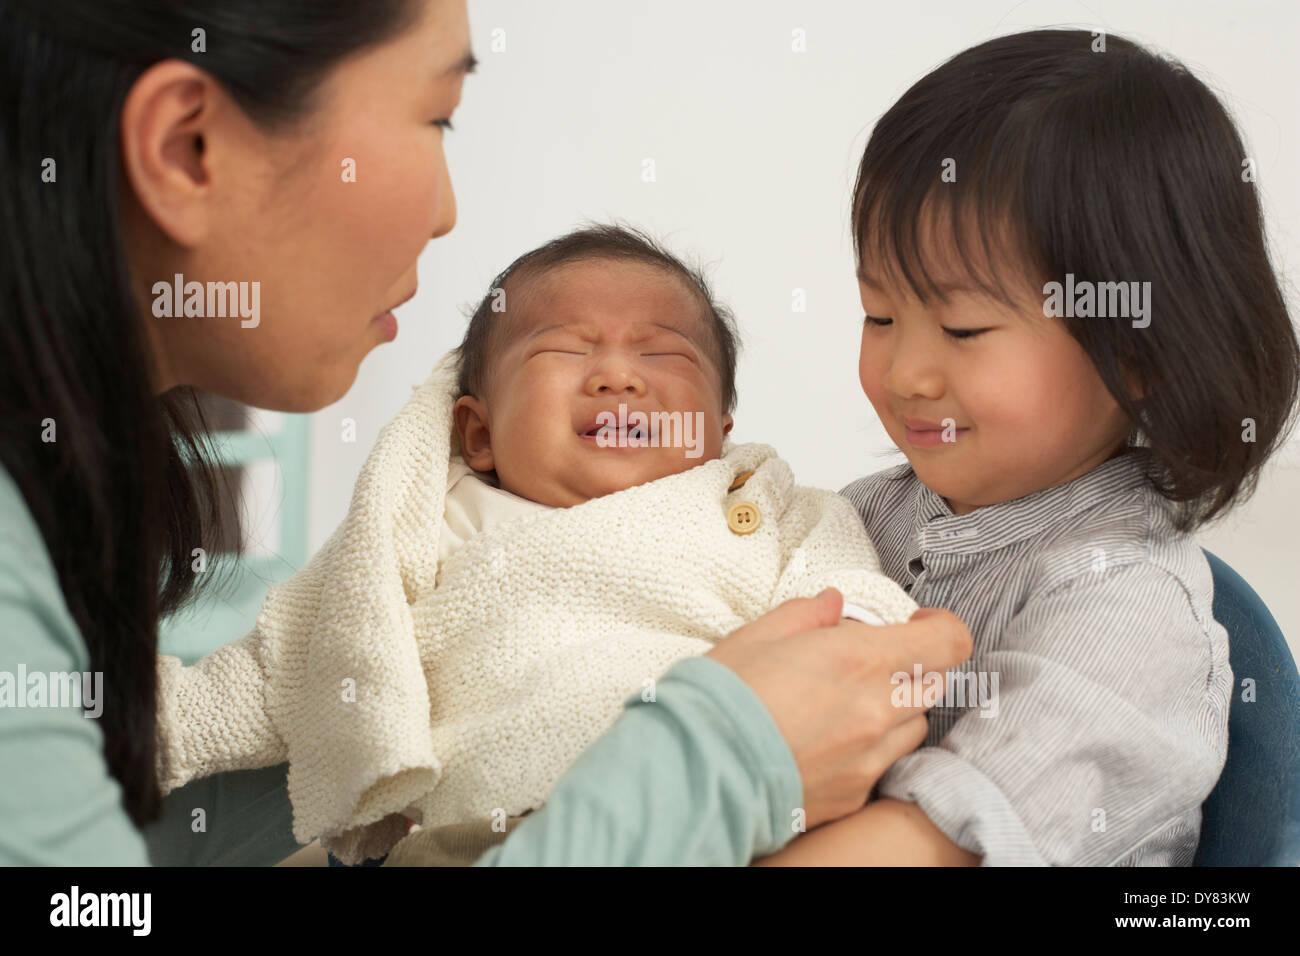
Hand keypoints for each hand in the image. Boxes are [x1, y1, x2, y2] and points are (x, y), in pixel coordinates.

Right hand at [705, 588, 971, 828]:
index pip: (948, 641)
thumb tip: (832, 604)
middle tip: (865, 662)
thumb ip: (807, 614)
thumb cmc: (719, 699)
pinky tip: (825, 742)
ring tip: (844, 706)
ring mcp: (869, 758)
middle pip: (933, 682)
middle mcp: (877, 710)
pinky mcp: (854, 794)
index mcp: (860, 659)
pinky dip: (867, 750)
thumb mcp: (757, 635)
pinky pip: (882, 765)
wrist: (696, 771)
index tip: (917, 623)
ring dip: (893, 710)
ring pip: (914, 727)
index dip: (941, 627)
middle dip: (909, 665)